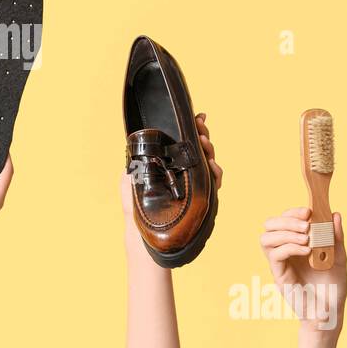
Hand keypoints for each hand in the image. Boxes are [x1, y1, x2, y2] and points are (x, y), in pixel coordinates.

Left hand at [121, 113, 221, 227]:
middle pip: (199, 147)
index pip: (183, 140)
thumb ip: (136, 160)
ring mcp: (193, 182)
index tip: (197, 117)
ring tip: (204, 144)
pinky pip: (213, 182)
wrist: (142, 230)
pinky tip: (213, 168)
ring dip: (209, 151)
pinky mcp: (200, 195)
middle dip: (203, 134)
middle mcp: (183, 169)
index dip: (192, 127)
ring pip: (208, 161)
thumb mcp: (131, 176)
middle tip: (201, 128)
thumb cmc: (135, 204)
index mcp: (169, 161)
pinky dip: (215, 173)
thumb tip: (135, 143)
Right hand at [259, 208, 346, 334]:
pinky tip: (306, 250)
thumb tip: (335, 214)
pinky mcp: (279, 276)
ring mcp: (280, 263)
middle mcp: (284, 251)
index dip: (292, 212)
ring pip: (266, 239)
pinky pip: (275, 256)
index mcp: (296, 243)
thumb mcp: (339, 257)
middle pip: (269, 225)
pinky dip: (290, 248)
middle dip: (286, 220)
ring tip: (306, 238)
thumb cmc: (333, 287)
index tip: (308, 212)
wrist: (331, 312)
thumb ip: (336, 237)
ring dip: (285, 233)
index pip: (284, 220)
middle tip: (306, 225)